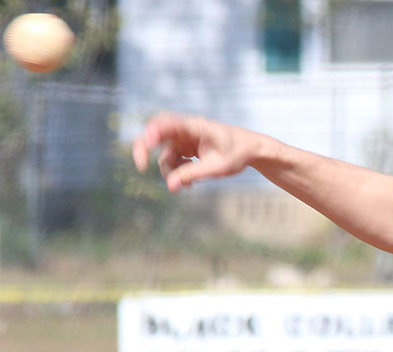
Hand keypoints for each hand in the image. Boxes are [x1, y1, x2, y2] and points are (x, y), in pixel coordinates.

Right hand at [131, 113, 269, 191]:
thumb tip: (170, 187)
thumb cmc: (238, 154)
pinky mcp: (185, 147)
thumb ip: (192, 175)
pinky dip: (177, 172)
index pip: (167, 123)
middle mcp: (185, 129)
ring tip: (188, 185)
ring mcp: (184, 138)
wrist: (251, 150)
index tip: (147, 144)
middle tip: (141, 166)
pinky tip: (190, 183)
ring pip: (165, 154)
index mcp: (194, 125)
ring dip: (170, 171)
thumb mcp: (217, 167)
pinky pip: (172, 160)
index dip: (153, 132)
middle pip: (155, 133)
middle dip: (144, 148)